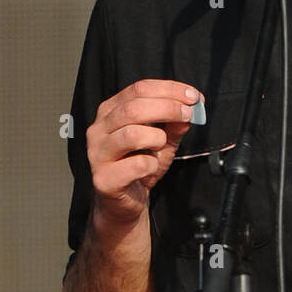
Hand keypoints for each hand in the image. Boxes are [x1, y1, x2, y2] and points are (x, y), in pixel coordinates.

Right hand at [86, 79, 204, 226]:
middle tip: (188, 115)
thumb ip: (174, 123)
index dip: (169, 89)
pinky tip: (150, 168)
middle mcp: (99, 129)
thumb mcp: (163, 140)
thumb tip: (192, 108)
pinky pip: (136, 165)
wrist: (124, 202)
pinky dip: (151, 165)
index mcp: (111, 111)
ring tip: (161, 147)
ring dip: (157, 139)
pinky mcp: (104, 178)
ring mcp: (98, 153)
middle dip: (168, 108)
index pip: (138, 89)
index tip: (193, 96)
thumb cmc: (139, 166)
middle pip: (134, 107)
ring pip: (132, 134)